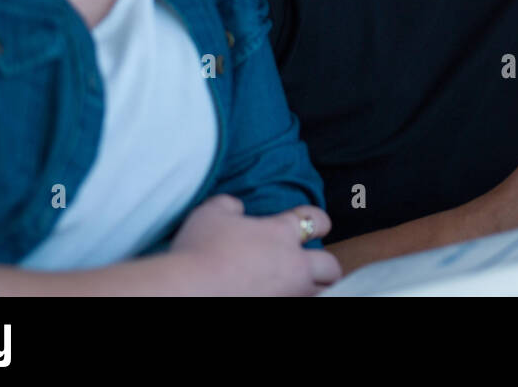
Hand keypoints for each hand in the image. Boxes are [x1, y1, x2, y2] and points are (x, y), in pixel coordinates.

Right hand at [168, 194, 340, 295]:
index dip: (318, 220)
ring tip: (300, 289)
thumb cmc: (197, 251)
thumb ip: (230, 205)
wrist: (186, 293)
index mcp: (281, 234)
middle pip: (330, 266)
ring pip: (320, 294)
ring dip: (313, 290)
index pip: (316, 219)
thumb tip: (237, 207)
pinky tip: (281, 299)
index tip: (317, 224)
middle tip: (314, 267)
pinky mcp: (279, 311)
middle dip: (326, 266)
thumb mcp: (210, 213)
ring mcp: (289, 295)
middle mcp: (293, 266)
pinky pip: (299, 306)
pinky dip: (293, 301)